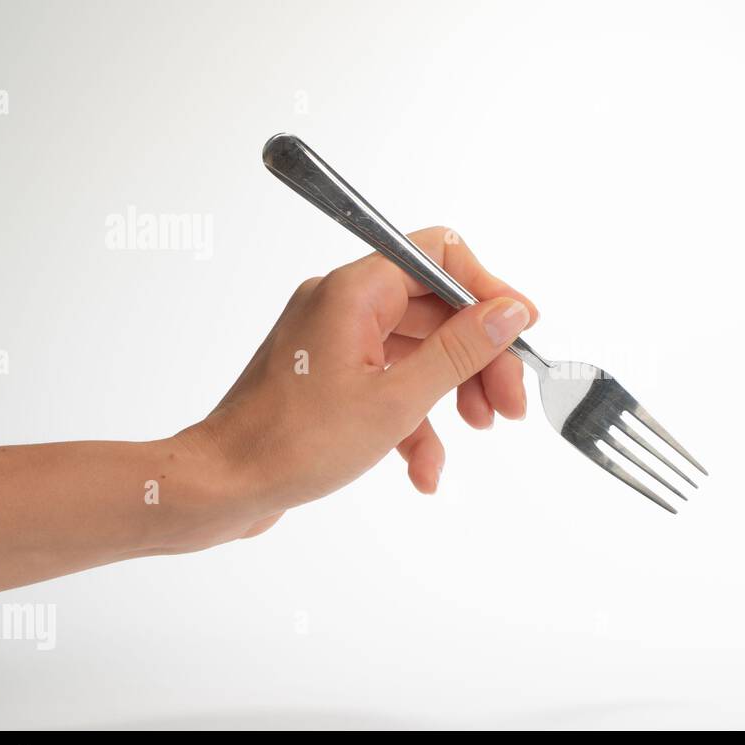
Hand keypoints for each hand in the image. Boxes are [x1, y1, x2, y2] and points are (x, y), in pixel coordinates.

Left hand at [175, 226, 537, 545]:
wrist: (222, 487)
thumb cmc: (291, 443)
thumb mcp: (396, 400)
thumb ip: (460, 351)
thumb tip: (509, 312)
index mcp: (355, 292)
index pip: (439, 257)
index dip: (488, 291)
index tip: (521, 331)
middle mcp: (345, 305)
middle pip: (437, 310)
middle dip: (479, 358)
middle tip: (508, 404)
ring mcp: (336, 342)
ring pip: (419, 352)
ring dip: (453, 394)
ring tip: (478, 430)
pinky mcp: (331, 379)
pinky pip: (391, 384)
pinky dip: (415, 422)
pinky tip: (424, 470)